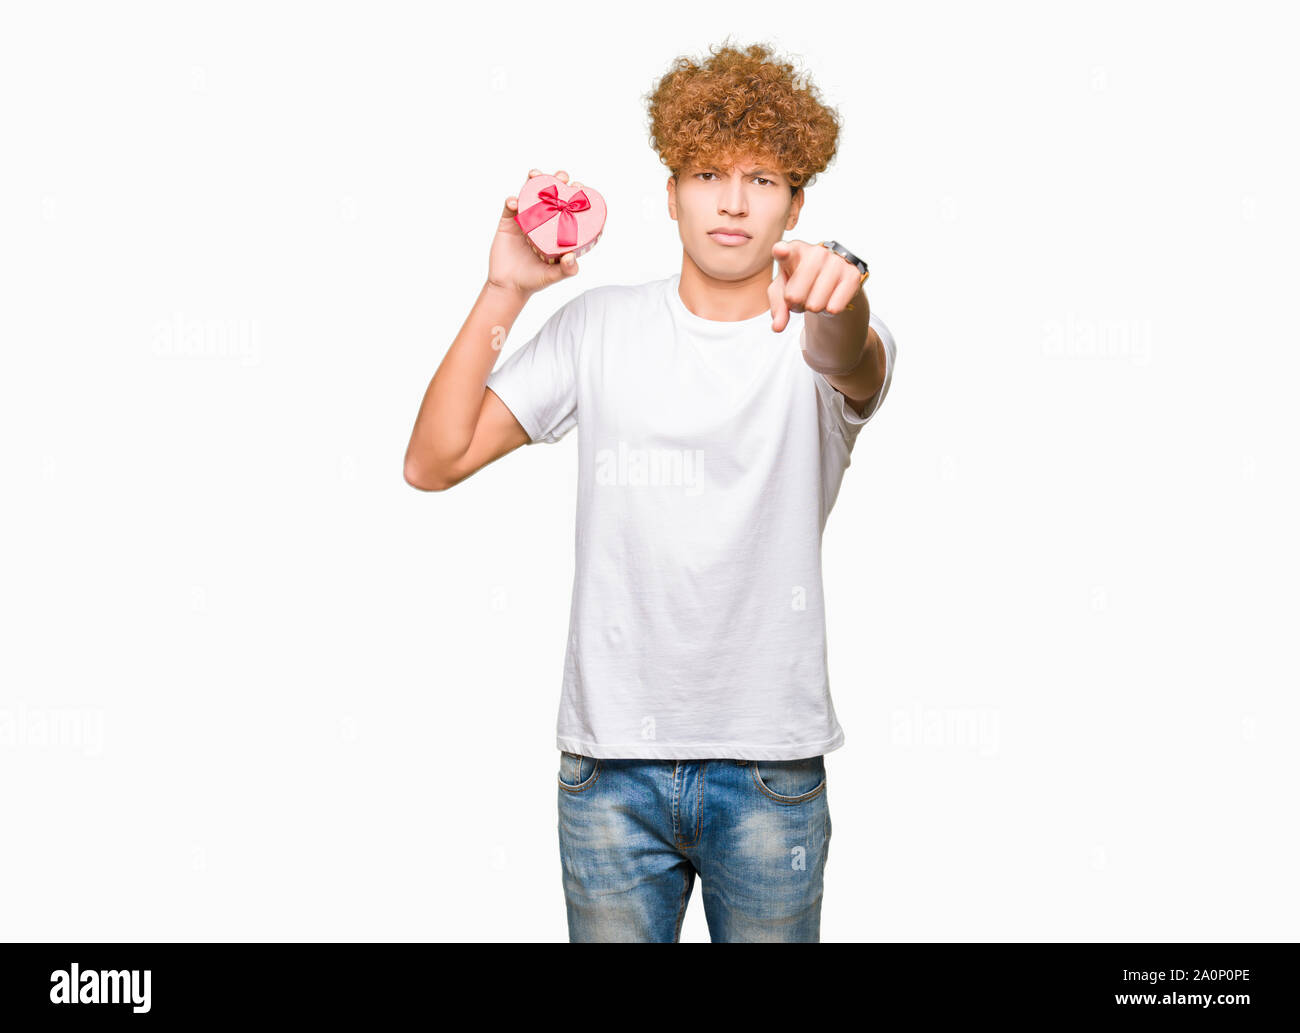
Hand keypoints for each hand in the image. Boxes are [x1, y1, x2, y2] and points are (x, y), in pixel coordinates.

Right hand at [488, 168, 582, 296]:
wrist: (508, 286)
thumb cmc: (535, 280)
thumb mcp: (554, 276)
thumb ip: (567, 269)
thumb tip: (572, 257)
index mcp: (556, 229)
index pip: (568, 207)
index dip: (574, 195)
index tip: (579, 188)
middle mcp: (542, 221)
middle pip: (550, 194)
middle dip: (556, 181)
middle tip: (561, 177)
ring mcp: (524, 219)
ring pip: (530, 194)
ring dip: (533, 181)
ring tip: (536, 175)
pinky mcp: (508, 222)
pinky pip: (510, 206)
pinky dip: (512, 200)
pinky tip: (515, 202)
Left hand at [768, 239, 862, 332]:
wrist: (832, 280)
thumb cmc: (801, 282)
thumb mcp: (783, 292)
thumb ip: (778, 307)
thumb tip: (778, 327)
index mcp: (794, 250)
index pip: (784, 251)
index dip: (781, 251)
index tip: (780, 250)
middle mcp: (815, 252)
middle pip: (794, 297)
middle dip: (796, 304)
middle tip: (803, 294)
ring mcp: (836, 261)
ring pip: (814, 305)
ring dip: (813, 308)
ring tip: (817, 295)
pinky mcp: (853, 274)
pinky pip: (834, 307)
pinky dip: (830, 310)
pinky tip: (831, 298)